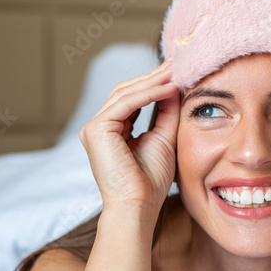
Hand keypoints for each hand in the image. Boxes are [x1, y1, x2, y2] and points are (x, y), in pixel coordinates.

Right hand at [79, 60, 179, 213]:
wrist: (138, 206)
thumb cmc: (150, 183)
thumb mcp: (164, 139)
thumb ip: (167, 113)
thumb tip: (174, 86)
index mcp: (110, 131)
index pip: (131, 99)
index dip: (153, 84)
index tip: (176, 73)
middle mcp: (98, 128)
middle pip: (125, 91)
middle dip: (152, 77)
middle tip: (177, 64)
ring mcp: (93, 128)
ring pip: (125, 93)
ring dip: (153, 82)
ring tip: (176, 72)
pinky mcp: (96, 129)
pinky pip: (126, 103)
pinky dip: (149, 93)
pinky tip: (168, 88)